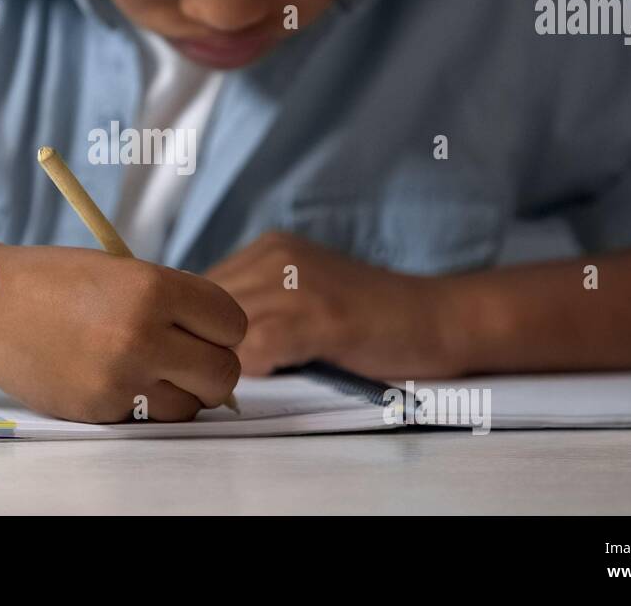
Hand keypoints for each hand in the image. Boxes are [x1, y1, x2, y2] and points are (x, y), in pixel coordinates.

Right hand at [0, 243, 245, 422]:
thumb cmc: (55, 282)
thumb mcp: (123, 272)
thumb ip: (174, 302)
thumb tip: (221, 344)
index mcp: (153, 287)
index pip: (232, 324)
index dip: (221, 328)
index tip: (204, 328)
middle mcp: (142, 334)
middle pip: (223, 373)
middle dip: (212, 368)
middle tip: (188, 358)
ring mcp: (120, 377)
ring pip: (191, 406)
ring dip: (179, 393)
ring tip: (149, 370)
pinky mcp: (98, 409)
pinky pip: (148, 419)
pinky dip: (142, 405)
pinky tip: (114, 377)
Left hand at [204, 231, 455, 379]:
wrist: (437, 319)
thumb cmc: (370, 320)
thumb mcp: (301, 294)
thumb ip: (253, 305)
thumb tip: (194, 337)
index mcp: (268, 248)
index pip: (197, 290)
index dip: (194, 329)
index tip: (203, 355)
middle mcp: (276, 257)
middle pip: (202, 310)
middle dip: (204, 348)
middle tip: (216, 378)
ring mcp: (296, 284)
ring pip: (224, 331)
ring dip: (226, 364)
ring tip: (242, 383)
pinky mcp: (318, 317)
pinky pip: (255, 349)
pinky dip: (255, 372)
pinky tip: (274, 376)